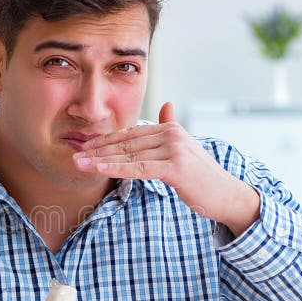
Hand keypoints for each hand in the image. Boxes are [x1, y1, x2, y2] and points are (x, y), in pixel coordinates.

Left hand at [73, 102, 259, 235]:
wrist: (227, 195)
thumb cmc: (203, 176)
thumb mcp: (185, 148)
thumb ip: (171, 126)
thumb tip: (166, 105)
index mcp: (170, 128)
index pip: (131, 133)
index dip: (106, 140)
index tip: (86, 145)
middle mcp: (171, 134)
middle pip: (126, 142)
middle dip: (98, 149)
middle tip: (75, 153)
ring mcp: (174, 149)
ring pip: (129, 155)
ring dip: (101, 160)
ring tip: (79, 163)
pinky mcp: (175, 167)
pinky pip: (139, 169)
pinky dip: (117, 169)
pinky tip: (99, 169)